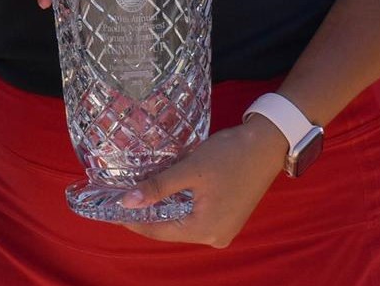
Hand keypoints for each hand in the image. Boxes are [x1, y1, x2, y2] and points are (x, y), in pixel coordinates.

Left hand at [117, 120, 288, 247]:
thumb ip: (158, 187)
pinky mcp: (229, 218)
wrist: (267, 143)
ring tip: (140, 193)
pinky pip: (197, 218)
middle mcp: (215, 237)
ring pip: (183, 223)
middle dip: (148, 214)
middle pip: (171, 230)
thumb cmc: (230, 155)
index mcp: (205, 230)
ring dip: (164, 210)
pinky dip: (181, 207)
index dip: (133, 220)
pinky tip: (167, 193)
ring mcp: (224, 229)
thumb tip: (126, 202)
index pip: (158, 231)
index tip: (112, 208)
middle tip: (123, 198)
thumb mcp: (190, 169)